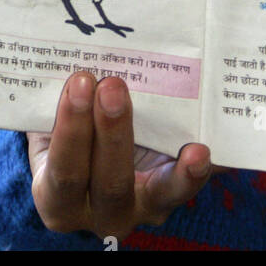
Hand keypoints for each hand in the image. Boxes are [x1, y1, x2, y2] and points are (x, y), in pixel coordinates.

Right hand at [27, 73, 214, 241]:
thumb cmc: (67, 131)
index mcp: (57, 196)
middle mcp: (99, 214)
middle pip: (110, 184)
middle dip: (113, 132)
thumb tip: (78, 51)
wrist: (87, 160)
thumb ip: (61, 99)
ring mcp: (140, 209)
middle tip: (113, 84)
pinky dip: (202, 170)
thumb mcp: (53, 123)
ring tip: (192, 146)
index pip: (63, 172)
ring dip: (177, 168)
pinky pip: (188, 186)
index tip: (80, 82)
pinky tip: (213, 152)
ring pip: (160, 193)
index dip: (71, 130)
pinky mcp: (171, 199)